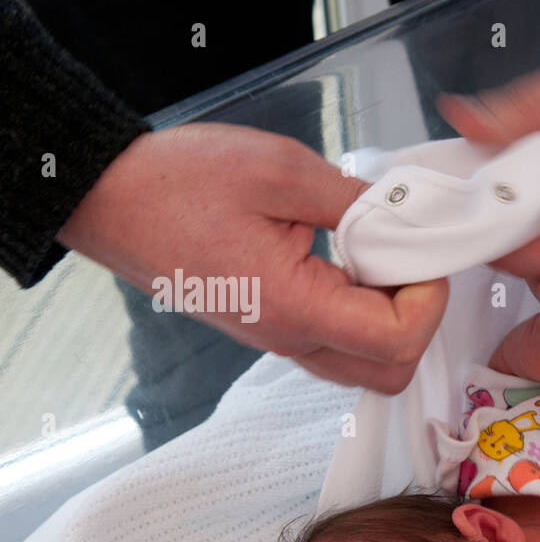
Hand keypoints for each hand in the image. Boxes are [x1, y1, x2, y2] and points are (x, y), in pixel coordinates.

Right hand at [57, 123, 448, 393]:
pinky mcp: (272, 329)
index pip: (396, 341)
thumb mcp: (280, 170)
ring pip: (365, 365)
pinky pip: (337, 345)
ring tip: (377, 256)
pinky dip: (361, 313)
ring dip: (391, 319)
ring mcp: (279, 340)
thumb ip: (354, 201)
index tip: (419, 252)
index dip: (428, 299)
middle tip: (406, 259)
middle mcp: (288, 339)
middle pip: (389, 371)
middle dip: (418, 318)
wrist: (108, 197)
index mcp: (293, 308)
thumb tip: (403, 217)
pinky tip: (350, 262)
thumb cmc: (177, 183)